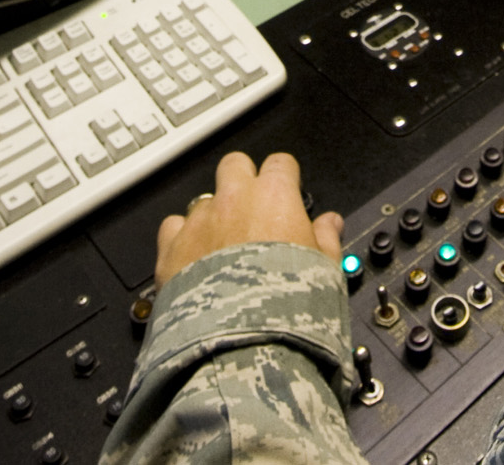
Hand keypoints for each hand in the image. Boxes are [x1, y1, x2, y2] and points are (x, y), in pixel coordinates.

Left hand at [154, 151, 343, 286]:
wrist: (244, 339)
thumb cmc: (288, 304)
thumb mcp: (325, 270)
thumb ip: (327, 239)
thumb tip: (331, 224)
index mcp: (274, 197)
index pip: (280, 164)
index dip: (285, 177)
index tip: (287, 192)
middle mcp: (233, 200)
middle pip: (235, 165)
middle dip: (243, 181)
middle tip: (253, 209)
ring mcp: (199, 223)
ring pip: (203, 200)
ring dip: (214, 216)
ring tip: (224, 248)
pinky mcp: (172, 249)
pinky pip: (172, 227)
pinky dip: (182, 238)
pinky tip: (194, 259)